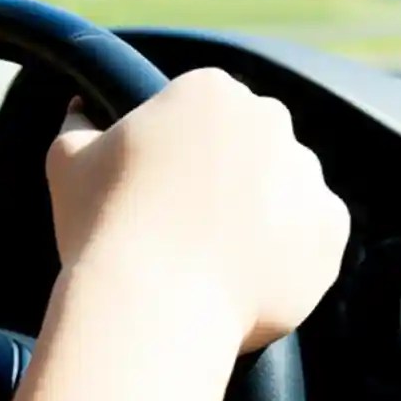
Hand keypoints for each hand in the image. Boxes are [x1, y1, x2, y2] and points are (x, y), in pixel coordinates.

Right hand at [44, 67, 349, 351]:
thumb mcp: (69, 164)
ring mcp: (307, 173)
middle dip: (230, 175)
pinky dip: (291, 252)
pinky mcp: (331, 228)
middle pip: (253, 142)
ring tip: (216, 258)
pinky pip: (315, 234)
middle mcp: (270, 120)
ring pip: (287, 187)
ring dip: (262, 211)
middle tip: (190, 225)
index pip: (204, 109)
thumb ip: (79, 124)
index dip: (182, 150)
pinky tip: (247, 275)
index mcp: (210, 91)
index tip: (163, 188)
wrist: (152, 308)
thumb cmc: (103, 231)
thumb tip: (81, 109)